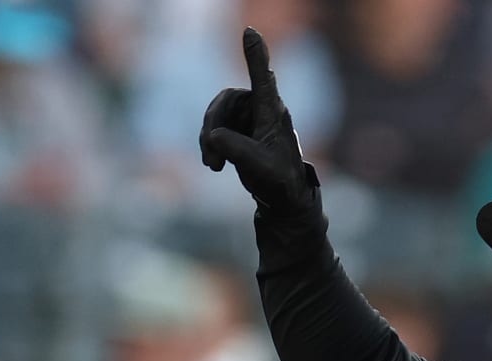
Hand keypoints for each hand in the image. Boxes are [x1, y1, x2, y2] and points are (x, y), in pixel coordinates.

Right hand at [199, 27, 316, 212]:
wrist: (282, 199)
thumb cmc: (279, 181)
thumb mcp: (258, 166)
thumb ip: (236, 148)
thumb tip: (213, 136)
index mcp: (273, 113)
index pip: (262, 79)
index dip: (255, 56)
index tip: (250, 31)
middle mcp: (262, 110)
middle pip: (226, 100)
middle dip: (213, 124)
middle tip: (210, 150)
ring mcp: (250, 119)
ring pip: (217, 115)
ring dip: (208, 138)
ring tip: (213, 165)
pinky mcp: (240, 131)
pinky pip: (215, 127)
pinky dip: (210, 144)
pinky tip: (214, 165)